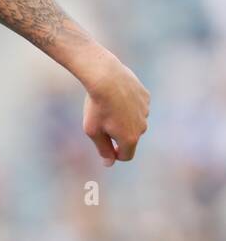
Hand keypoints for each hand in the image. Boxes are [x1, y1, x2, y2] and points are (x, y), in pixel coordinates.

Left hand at [80, 50, 149, 165]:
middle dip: (119, 136)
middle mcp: (142, 127)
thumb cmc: (96, 107)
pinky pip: (138, 107)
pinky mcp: (146, 97)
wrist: (105, 77)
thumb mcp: (93, 132)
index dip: (115, 155)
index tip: (106, 146)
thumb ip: (103, 149)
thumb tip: (109, 163)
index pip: (126, 156)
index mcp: (130, 139)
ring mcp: (146, 111)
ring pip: (135, 121)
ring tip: (109, 108)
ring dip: (125, 120)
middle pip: (131, 138)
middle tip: (103, 123)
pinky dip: (129, 106)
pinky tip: (117, 97)